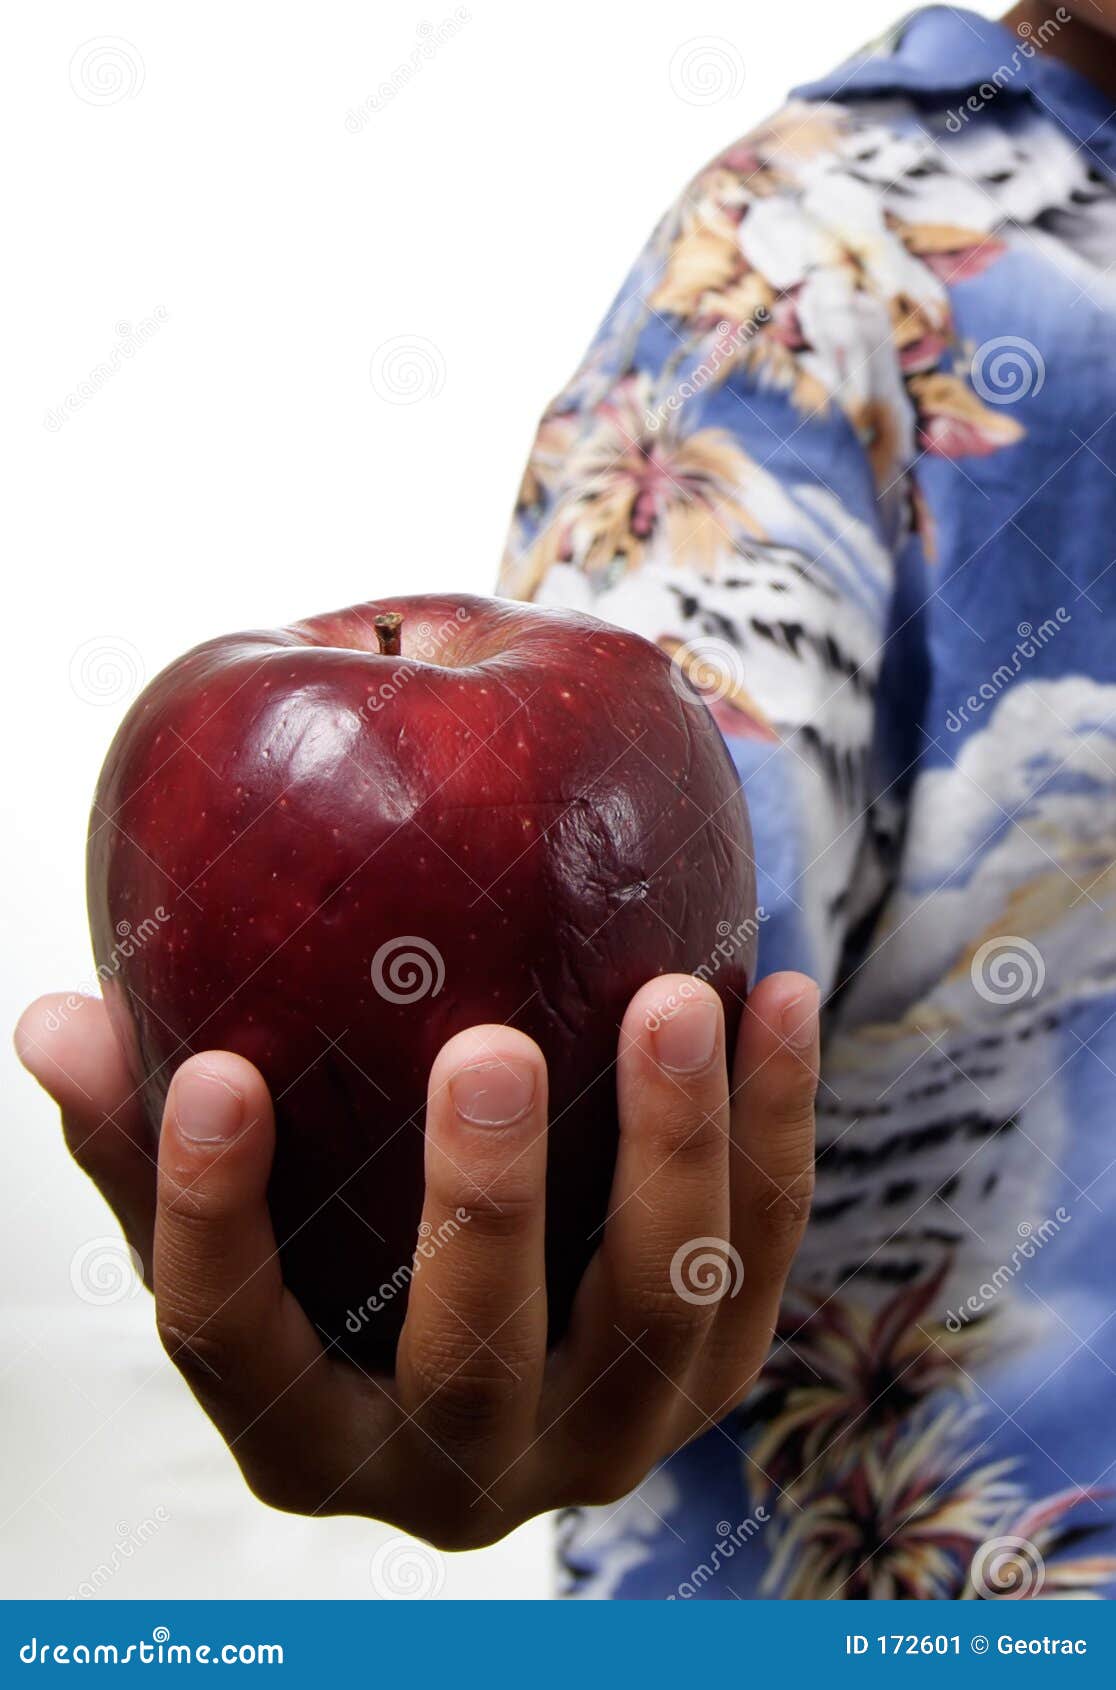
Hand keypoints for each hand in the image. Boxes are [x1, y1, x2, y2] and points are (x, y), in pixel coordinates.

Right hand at [15, 971, 816, 1549]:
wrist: (511, 1330)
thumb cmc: (335, 1248)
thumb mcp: (243, 1206)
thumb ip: (147, 1128)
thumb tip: (56, 1017)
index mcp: (308, 1437)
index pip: (233, 1350)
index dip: (210, 1223)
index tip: (215, 1074)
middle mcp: (459, 1470)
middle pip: (472, 1361)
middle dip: (483, 1210)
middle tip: (489, 1048)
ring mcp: (602, 1434)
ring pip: (654, 1314)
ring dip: (673, 1153)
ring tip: (672, 999)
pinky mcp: (711, 1379)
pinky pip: (762, 1257)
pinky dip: (774, 1129)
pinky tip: (778, 994)